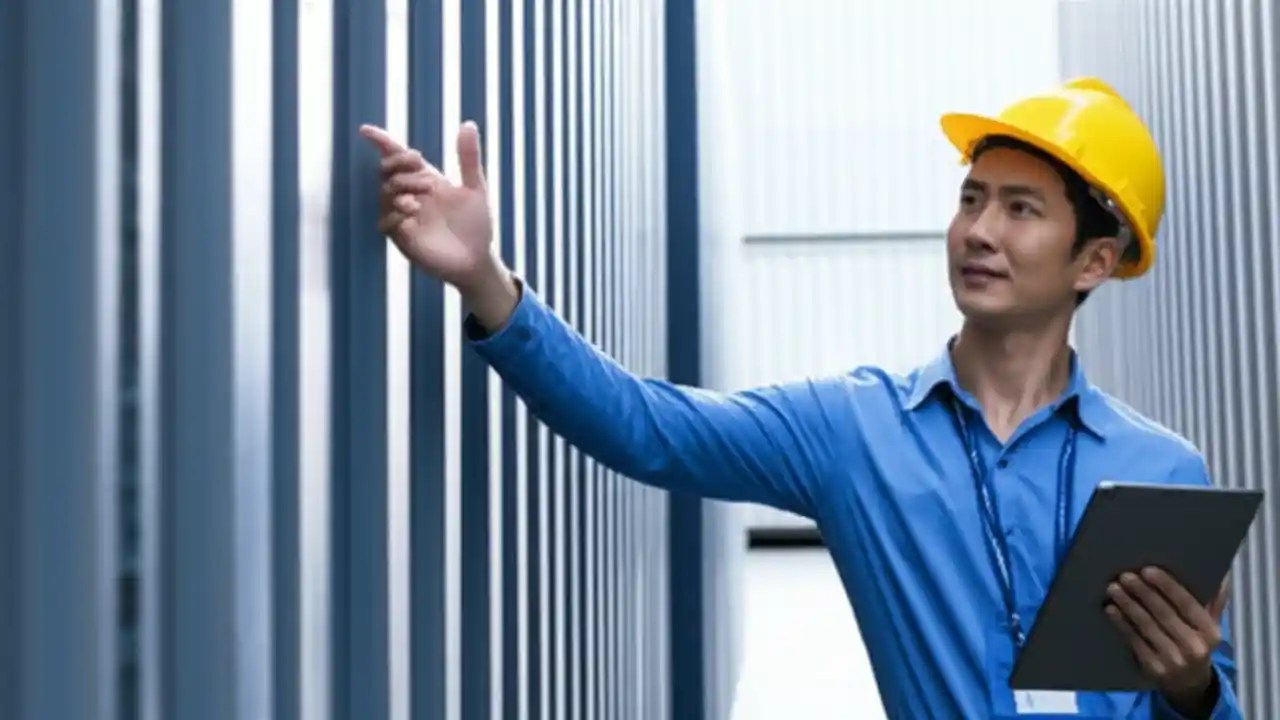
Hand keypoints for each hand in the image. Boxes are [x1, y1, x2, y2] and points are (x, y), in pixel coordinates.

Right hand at [358, 120, 498, 290]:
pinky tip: (412, 213)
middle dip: (399, 166)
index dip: (382, 142)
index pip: (397, 156)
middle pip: (388, 171)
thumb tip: (468, 124)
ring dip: (400, 189)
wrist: (477, 258)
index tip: (366, 131)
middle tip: (423, 174)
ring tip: (419, 200)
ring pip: (386, 193)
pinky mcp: (403, 237)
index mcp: (426, 179)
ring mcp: (404, 216)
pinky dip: (394, 214)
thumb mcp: (475, 188)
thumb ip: (468, 158)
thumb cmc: (475, 224)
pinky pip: (386, 222)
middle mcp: (411, 195)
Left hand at [1105, 567, 1227, 716]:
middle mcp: (1194, 647)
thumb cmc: (1197, 644)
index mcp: (1210, 632)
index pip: (1188, 604)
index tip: (1147, 570)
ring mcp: (1173, 660)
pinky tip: (1111, 610)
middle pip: (1164, 613)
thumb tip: (1221, 573)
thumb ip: (1214, 601)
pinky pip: (1135, 641)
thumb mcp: (1210, 627)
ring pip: (1147, 626)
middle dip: (1143, 592)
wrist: (1190, 686)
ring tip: (1114, 588)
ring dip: (1128, 605)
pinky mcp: (1154, 668)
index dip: (1167, 586)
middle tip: (1125, 575)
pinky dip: (1121, 624)